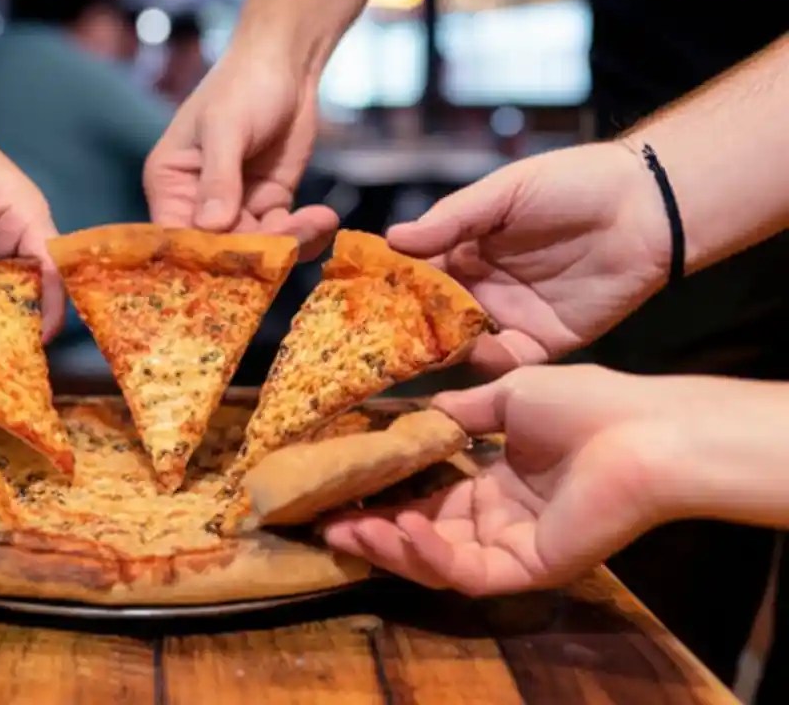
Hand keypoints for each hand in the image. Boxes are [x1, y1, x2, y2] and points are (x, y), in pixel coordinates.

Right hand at [144, 45, 338, 259]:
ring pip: (258, 248)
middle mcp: (198, 203)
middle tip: (290, 244)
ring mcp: (236, 207)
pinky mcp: (270, 205)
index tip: (235, 268)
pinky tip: (324, 218)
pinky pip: (284, 235)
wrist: (287, 64)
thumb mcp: (226, 127)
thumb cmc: (242, 84)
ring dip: (289, 243)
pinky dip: (306, 234)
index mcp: (171, 184)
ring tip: (318, 223)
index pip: (178, 236)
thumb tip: (212, 226)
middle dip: (256, 254)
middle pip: (220, 250)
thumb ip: (219, 178)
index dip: (202, 258)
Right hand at [322, 364, 681, 595]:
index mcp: (499, 482)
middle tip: (322, 520)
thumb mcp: (512, 395)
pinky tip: (401, 526)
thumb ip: (465, 410)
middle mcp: (500, 519)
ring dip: (389, 546)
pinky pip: (466, 572)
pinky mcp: (526, 568)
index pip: (429, 497)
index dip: (384, 494)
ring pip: (435, 559)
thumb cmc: (587, 404)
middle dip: (371, 528)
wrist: (645, 430)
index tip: (340, 484)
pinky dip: (429, 554)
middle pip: (423, 534)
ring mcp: (512, 547)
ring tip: (344, 528)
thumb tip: (421, 408)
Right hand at [385, 143, 671, 374]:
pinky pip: (509, 362)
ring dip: (442, 351)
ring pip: (464, 345)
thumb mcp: (505, 192)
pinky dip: (491, 365)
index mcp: (464, 251)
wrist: (647, 206)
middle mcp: (480, 290)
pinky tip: (476, 356)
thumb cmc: (574, 184)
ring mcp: (511, 318)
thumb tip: (393, 239)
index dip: (387, 288)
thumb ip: (452, 219)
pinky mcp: (545, 342)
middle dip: (406, 331)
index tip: (357, 302)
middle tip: (377, 344)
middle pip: (433, 318)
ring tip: (420, 356)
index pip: (415, 276)